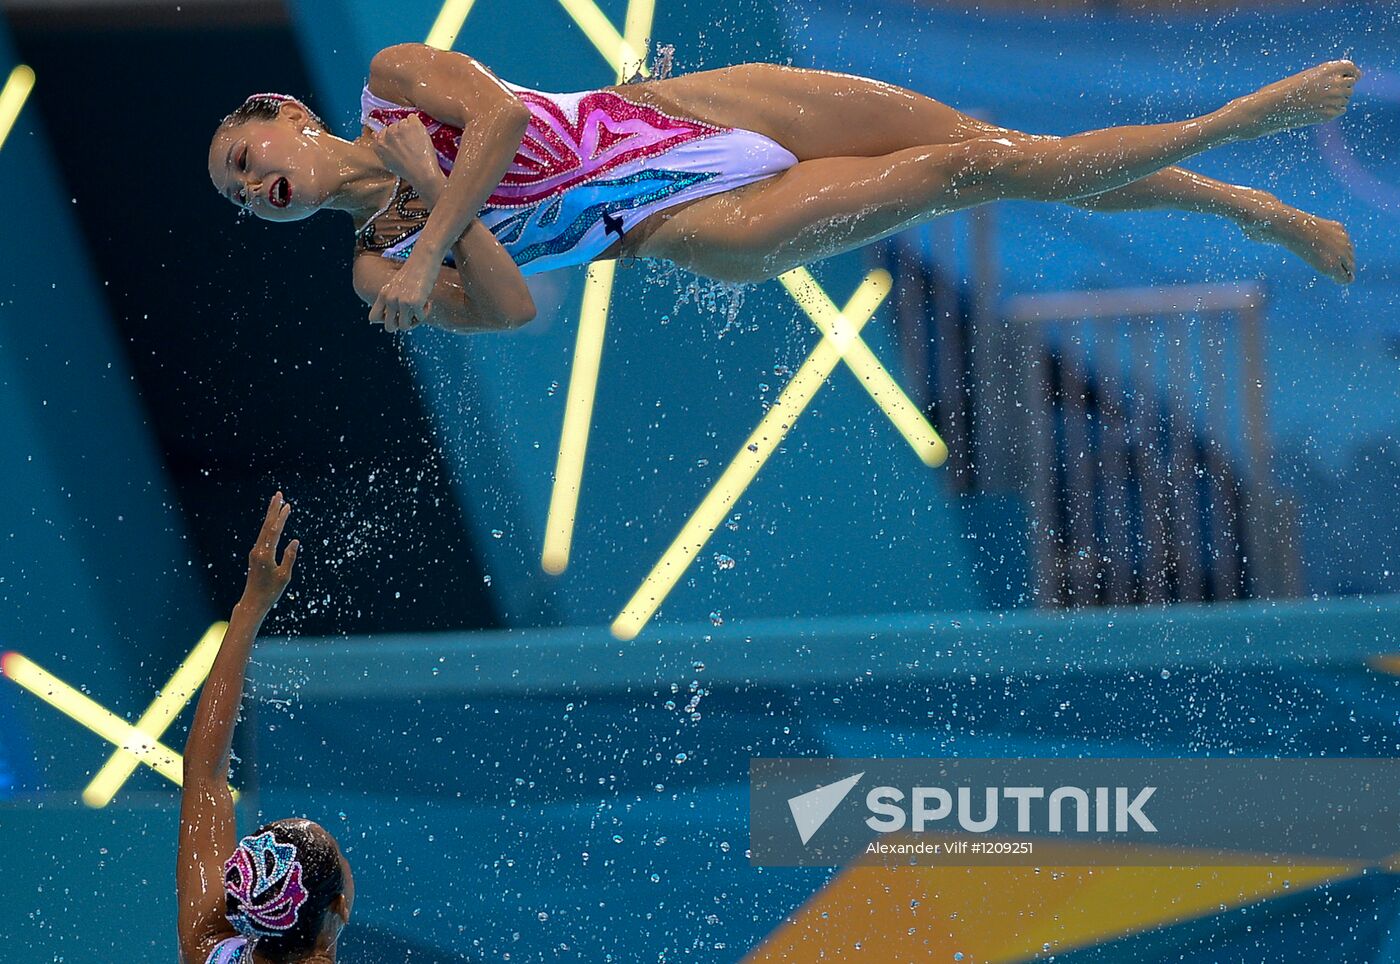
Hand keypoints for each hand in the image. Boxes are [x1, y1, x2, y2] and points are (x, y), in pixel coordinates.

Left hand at [243, 492, 298, 609]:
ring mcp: (255, 552)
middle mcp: (258, 550)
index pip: (274, 531)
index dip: (281, 517)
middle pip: (267, 526)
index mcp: (265, 554)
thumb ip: (289, 557)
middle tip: (278, 494)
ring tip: (277, 504)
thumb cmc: (271, 591)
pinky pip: (264, 537)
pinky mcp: (256, 555)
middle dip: (273, 509)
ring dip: (271, 516)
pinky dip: (270, 527)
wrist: (253, 601)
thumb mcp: (284, 575)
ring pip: (264, 530)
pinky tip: (274, 522)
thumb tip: (295, 541)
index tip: (287, 505)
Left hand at [370, 259, 434, 331]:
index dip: (385, 320)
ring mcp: (401, 301)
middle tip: (410, 315)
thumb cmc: (414, 272)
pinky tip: (427, 301)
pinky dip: (425, 313)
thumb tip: (398, 317)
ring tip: (420, 309)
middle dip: (401, 325)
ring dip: (414, 322)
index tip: (396, 313)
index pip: (373, 318)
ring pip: (404, 327)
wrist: (424, 258)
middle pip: (389, 327)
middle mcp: (389, 299)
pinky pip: (419, 318)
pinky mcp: (414, 302)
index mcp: (383, 294)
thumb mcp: (398, 285)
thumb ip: (394, 298)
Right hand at [371, 114, 440, 183]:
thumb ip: (381, 148)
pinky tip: (420, 136)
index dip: (391, 137)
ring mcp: (400, 128)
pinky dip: (417, 124)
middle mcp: (388, 134)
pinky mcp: (413, 125)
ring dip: (409, 129)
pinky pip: (413, 117)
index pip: (381, 132)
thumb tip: (375, 135)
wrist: (423, 174)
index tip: (398, 143)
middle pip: (393, 126)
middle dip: (400, 133)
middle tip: (409, 145)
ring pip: (403, 122)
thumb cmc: (407, 171)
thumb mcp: (388, 162)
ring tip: (416, 144)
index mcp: (379, 144)